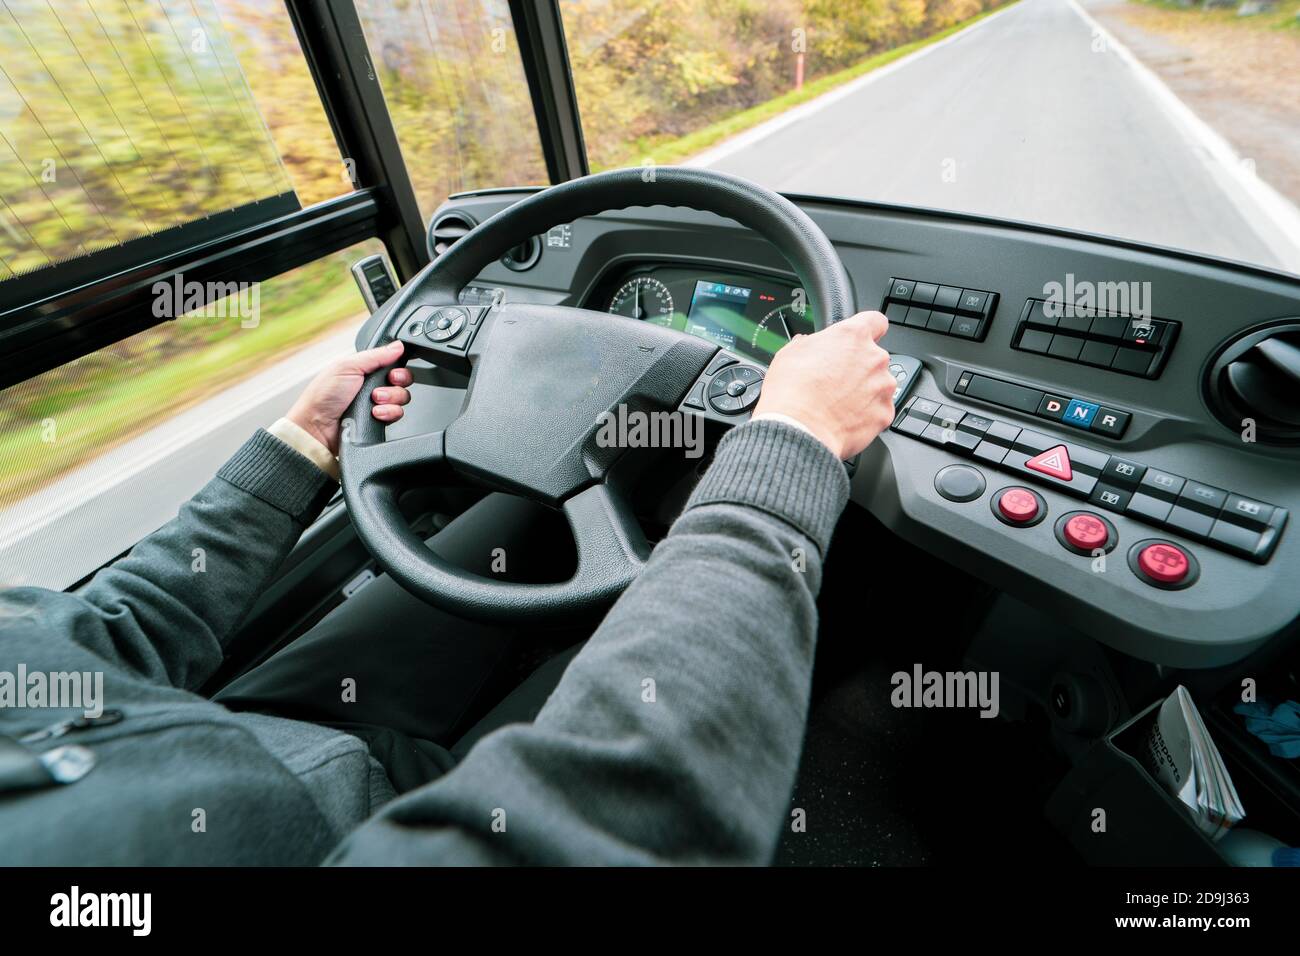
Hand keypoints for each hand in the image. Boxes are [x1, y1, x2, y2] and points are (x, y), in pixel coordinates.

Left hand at [286, 340, 412, 455]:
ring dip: (390, 399)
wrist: (318, 427)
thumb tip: (397, 346)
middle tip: (380, 389)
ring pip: (402, 398)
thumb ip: (375, 355)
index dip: (397, 367)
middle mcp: (372, 385)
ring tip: (374, 402)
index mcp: (364, 369)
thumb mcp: (347, 367)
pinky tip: (375, 414)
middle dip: (396, 384)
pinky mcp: (379, 420)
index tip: (393, 372)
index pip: (392, 364)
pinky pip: (397, 414)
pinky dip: (388, 414)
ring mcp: (377, 404)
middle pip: (402, 381)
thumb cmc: (323, 396)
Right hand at [752, 310, 894, 459]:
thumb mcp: (790, 353)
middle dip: (859, 367)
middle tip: (836, 381)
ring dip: (865, 391)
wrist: (798, 430)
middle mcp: (874, 358)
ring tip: (839, 404)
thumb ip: (808, 343)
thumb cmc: (792, 392)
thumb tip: (807, 345)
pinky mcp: (884, 413)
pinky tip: (845, 419)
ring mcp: (883, 387)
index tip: (861, 339)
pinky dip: (867, 415)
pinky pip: (879, 410)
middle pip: (874, 357)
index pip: (875, 321)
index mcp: (852, 336)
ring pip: (879, 385)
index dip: (868, 330)